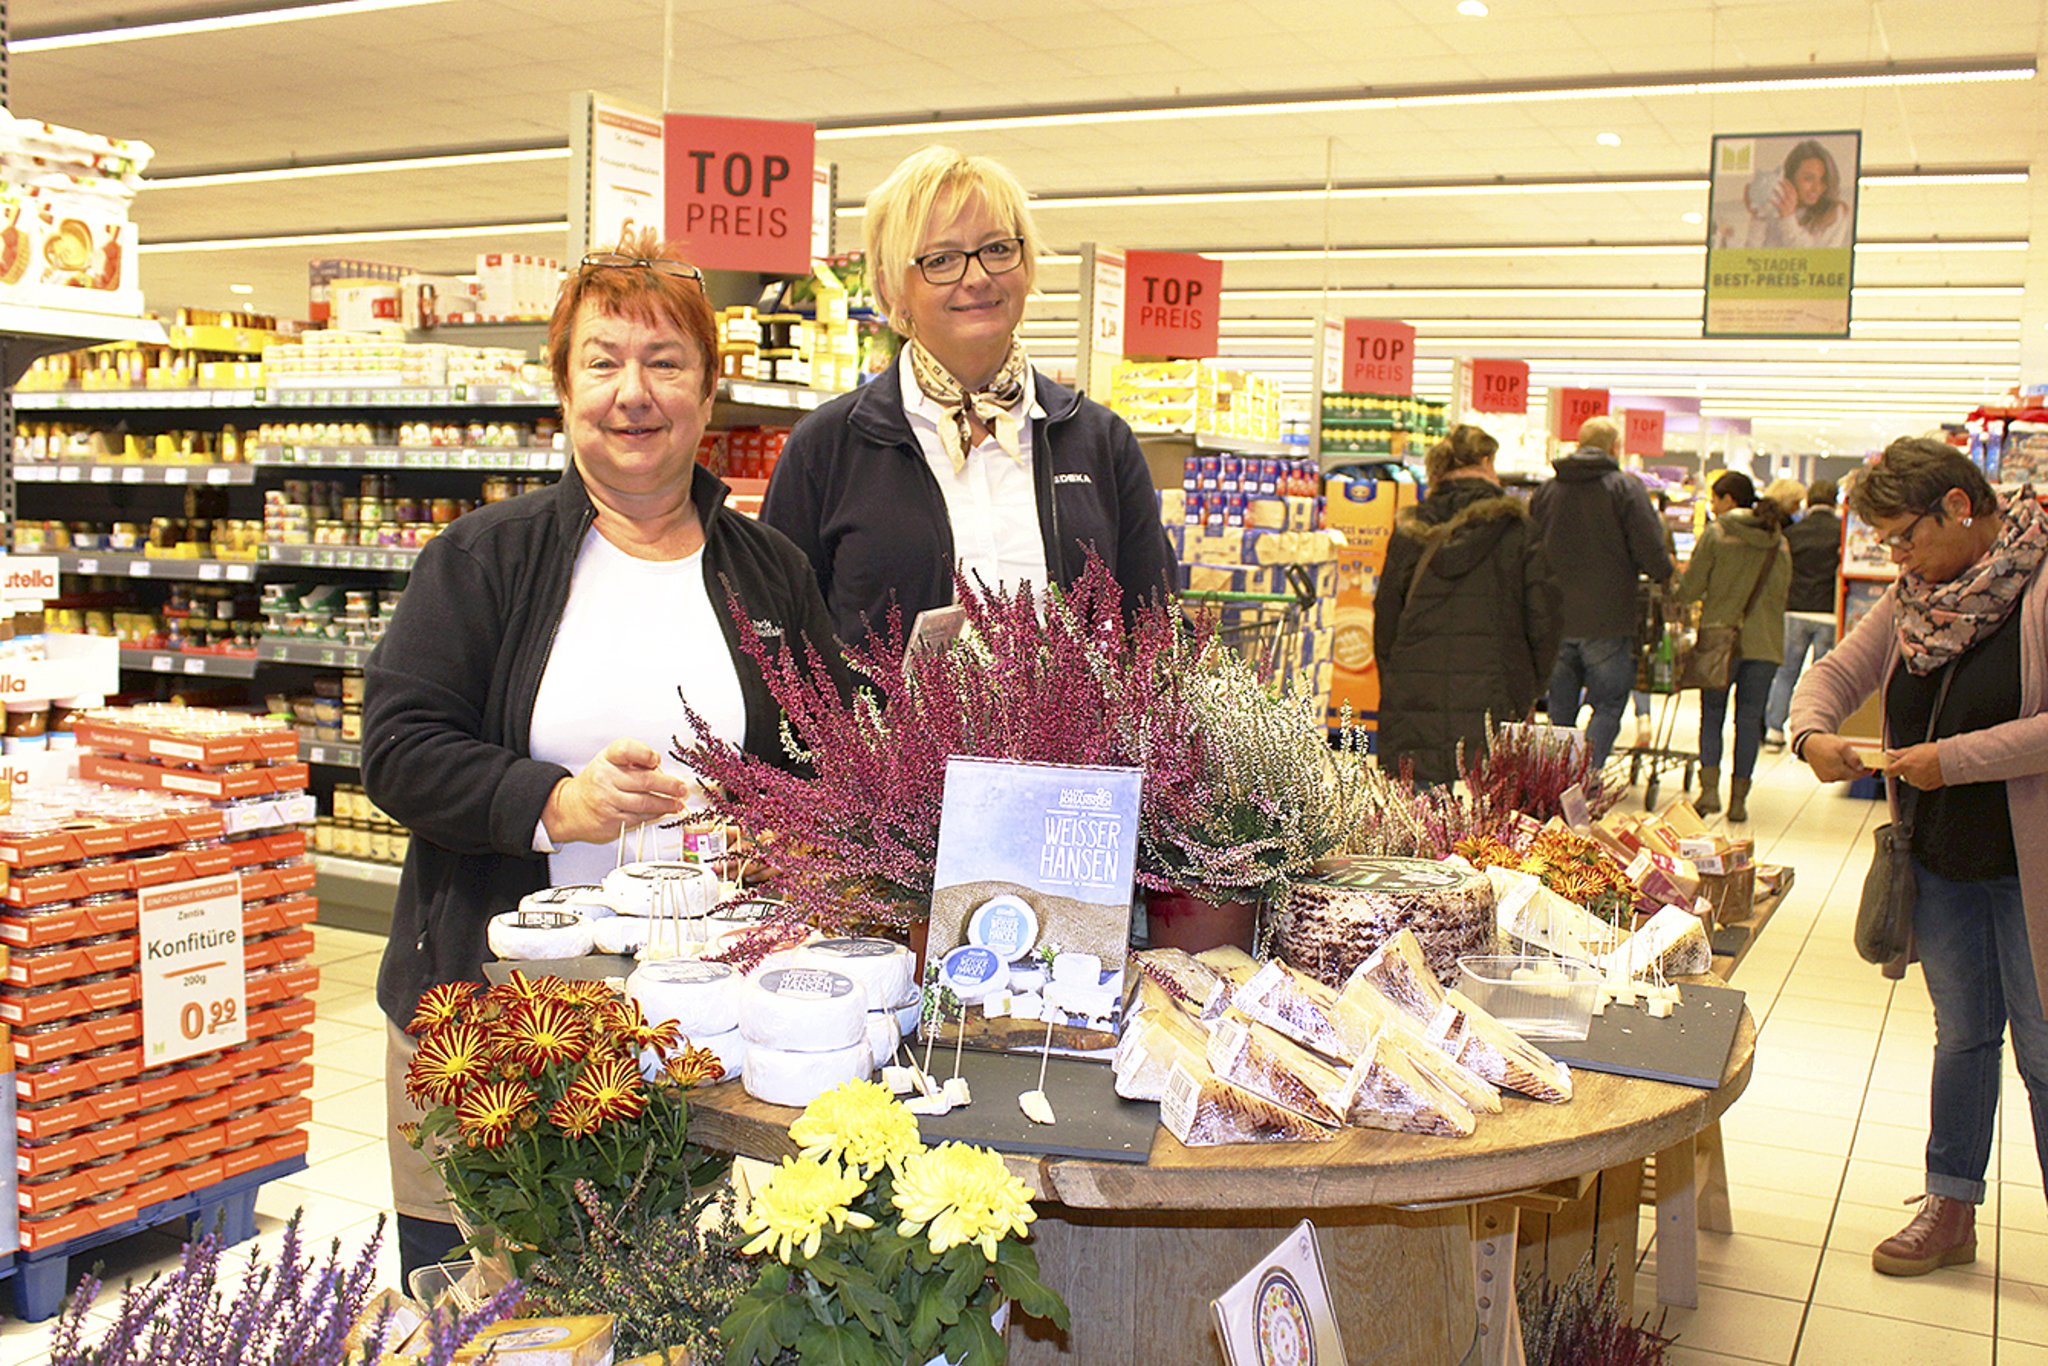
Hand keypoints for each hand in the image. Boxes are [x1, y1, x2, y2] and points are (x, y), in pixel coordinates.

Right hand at [543, 739, 691, 845]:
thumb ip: (634, 761)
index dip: (644, 754)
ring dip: (666, 803)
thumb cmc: (597, 782)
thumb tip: (662, 769)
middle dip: (669, 785)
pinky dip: (655, 814)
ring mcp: (607, 800)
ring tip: (677, 803)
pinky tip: (663, 811)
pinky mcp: (611, 820)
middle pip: (644, 780)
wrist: (569, 808)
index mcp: (607, 759)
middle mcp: (605, 778)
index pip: (625, 750)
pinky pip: (640, 817)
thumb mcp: (609, 762)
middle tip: (681, 788)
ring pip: (645, 802)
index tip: (656, 760)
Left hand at [1771, 178, 1795, 218]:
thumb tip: (1782, 187)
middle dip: (1784, 186)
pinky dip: (1774, 202)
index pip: (1792, 190)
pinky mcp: (1784, 212)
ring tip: (1773, 189)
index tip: (1784, 179)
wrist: (1787, 224)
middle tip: (1778, 181)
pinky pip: (1779, 206)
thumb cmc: (1786, 212)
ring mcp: (1788, 208)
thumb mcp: (1788, 204)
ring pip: (1784, 199)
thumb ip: (1787, 197)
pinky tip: (1769, 200)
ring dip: (1779, 193)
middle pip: (1789, 193)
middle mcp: (1793, 203)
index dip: (1789, 184)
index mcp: (1794, 200)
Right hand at [1800, 733, 1868, 782]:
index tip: (1871, 767)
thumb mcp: (1843, 746)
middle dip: (1857, 770)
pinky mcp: (1822, 777)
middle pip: (1851, 776)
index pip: (1857, 774)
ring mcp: (1826, 778)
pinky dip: (1839, 771)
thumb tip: (1861, 767)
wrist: (1809, 744)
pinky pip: (1836, 776)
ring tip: (1847, 760)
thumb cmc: (1825, 743)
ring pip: (1843, 776)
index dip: (1865, 771)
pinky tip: (1838, 763)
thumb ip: (1854, 758)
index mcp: (1837, 770)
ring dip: (1848, 770)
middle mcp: (1832, 777)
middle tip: (1862, 762)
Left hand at [1887, 742, 1945, 790]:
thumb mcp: (1914, 749)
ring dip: (1915, 775)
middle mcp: (1910, 775)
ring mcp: (1918, 782)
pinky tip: (1930, 772)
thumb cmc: (1934, 752)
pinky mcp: (1926, 787)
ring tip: (1925, 766)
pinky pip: (1920, 784)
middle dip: (1906, 770)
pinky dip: (1923, 779)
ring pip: (1911, 780)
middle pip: (1902, 775)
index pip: (1889, 771)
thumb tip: (1888, 753)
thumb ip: (1899, 753)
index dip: (1888, 769)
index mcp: (1905, 765)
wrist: (1950, 760)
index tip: (1888, 768)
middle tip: (1916, 762)